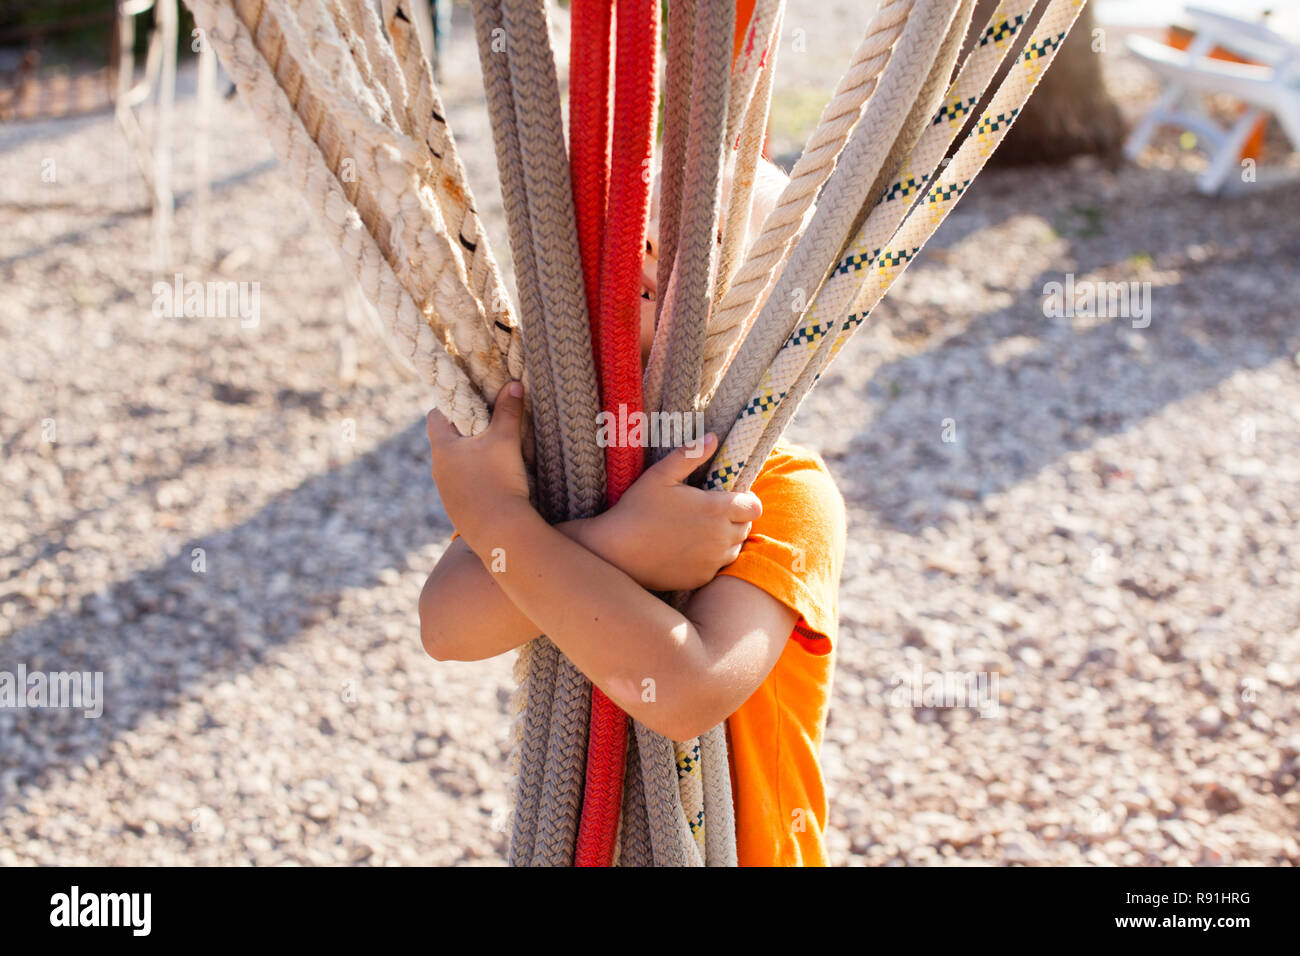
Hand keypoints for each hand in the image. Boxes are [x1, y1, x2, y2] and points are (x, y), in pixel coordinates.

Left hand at [426, 381, 532, 552]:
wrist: (499, 532)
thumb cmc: (499, 481)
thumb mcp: (506, 440)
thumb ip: (508, 411)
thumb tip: (513, 384)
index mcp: (442, 448)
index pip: (435, 416)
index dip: (452, 406)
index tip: (474, 405)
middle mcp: (438, 469)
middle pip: (447, 440)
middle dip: (467, 432)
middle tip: (491, 426)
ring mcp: (445, 492)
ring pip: (455, 464)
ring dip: (472, 457)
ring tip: (497, 456)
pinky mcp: (456, 509)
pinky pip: (462, 486)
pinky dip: (475, 479)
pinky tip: (496, 482)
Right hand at [598, 436, 762, 591]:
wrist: (617, 551)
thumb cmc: (637, 508)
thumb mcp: (660, 475)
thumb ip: (690, 455)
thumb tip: (714, 437)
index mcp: (716, 509)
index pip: (754, 507)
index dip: (746, 501)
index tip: (730, 498)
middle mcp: (721, 537)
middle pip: (747, 528)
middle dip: (735, 519)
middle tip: (711, 513)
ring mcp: (712, 560)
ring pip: (735, 548)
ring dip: (726, 540)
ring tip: (701, 531)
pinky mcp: (702, 578)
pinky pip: (717, 567)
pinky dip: (710, 559)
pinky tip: (689, 550)